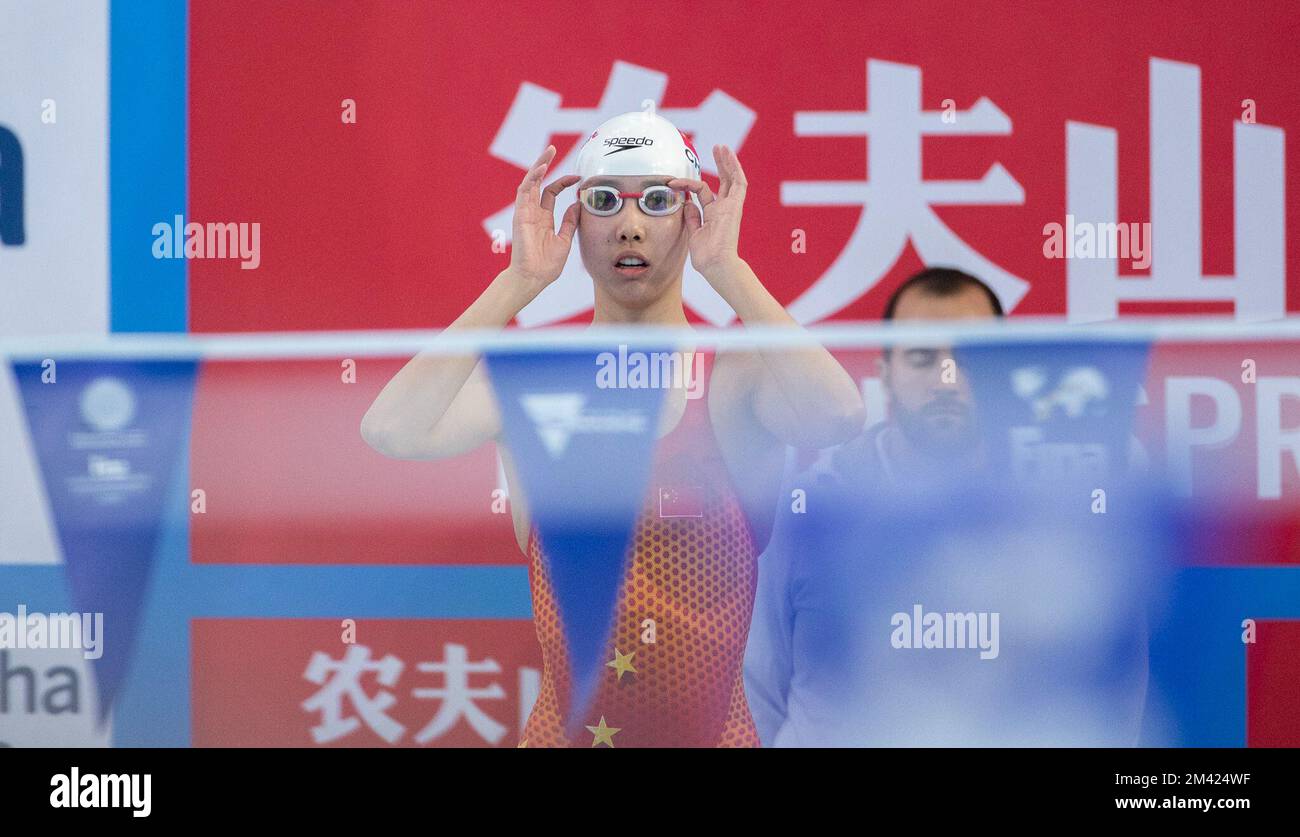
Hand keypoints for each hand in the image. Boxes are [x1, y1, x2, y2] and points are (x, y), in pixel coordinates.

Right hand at [508, 145, 579, 289]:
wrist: (534, 278)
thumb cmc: (547, 265)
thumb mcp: (565, 240)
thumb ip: (570, 222)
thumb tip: (578, 205)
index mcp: (544, 218)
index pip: (552, 192)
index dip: (563, 182)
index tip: (578, 178)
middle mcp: (533, 212)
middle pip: (538, 182)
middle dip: (545, 164)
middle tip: (552, 148)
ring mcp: (526, 212)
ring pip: (530, 183)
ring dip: (538, 166)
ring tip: (547, 152)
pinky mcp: (520, 215)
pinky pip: (525, 192)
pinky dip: (532, 179)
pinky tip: (542, 169)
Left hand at [668, 144, 747, 279]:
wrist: (715, 264)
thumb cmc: (706, 255)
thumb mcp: (694, 233)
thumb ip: (692, 217)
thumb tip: (687, 203)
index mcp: (714, 215)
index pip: (703, 192)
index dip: (689, 184)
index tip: (673, 181)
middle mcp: (724, 208)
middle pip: (724, 181)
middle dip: (720, 164)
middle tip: (716, 149)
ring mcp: (731, 206)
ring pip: (732, 179)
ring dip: (727, 162)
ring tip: (721, 147)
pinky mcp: (735, 205)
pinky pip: (738, 183)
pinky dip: (734, 168)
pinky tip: (728, 155)